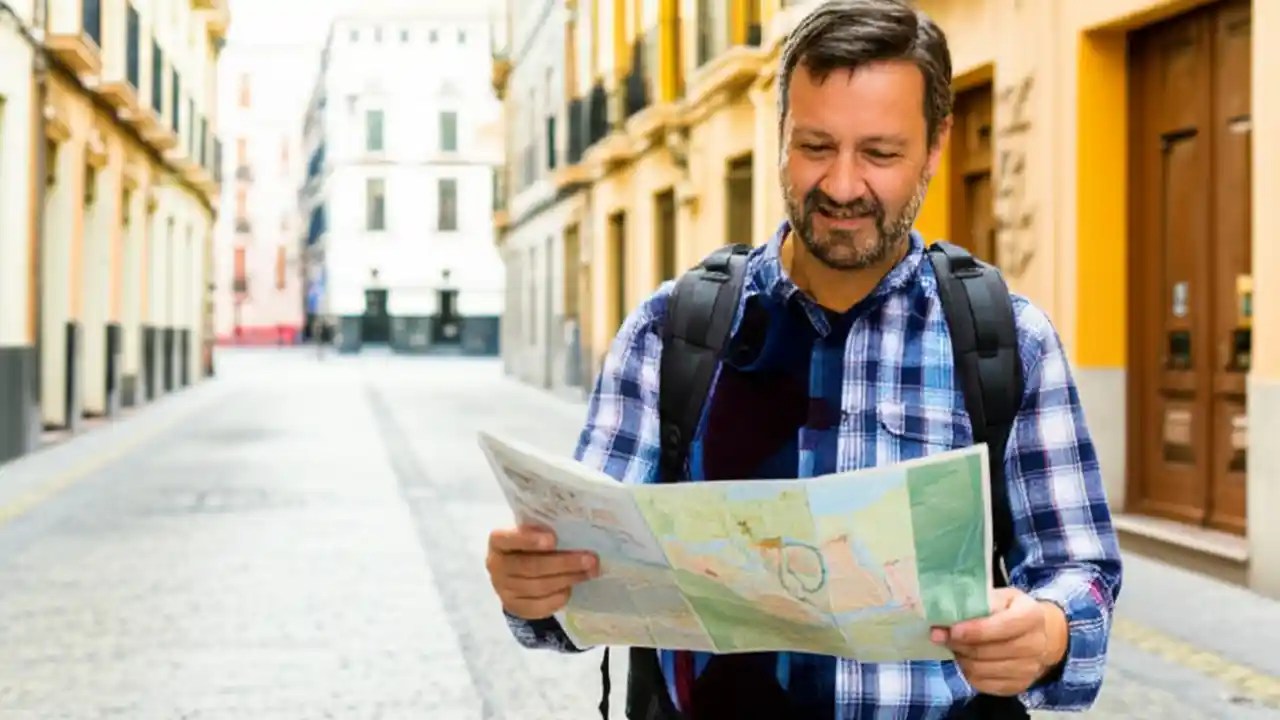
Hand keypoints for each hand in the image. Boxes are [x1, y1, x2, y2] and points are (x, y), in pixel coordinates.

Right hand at [485, 525, 599, 619]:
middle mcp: (496, 566)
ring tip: (589, 572)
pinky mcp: (515, 608)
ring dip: (568, 579)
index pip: (509, 539)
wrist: (514, 576)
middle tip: (590, 559)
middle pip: (530, 567)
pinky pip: (540, 605)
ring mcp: (503, 590)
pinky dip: (559, 597)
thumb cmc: (527, 547)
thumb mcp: (530, 533)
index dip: (530, 540)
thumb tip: (574, 532)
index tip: (553, 539)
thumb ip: (542, 531)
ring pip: (538, 587)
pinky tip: (572, 588)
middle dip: (563, 563)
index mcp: (498, 542)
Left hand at [932, 588, 1067, 695]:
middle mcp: (1034, 645)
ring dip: (961, 658)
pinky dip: (968, 672)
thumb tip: (944, 613)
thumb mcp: (999, 597)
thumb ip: (976, 602)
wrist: (1036, 635)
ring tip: (954, 646)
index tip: (952, 630)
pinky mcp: (1018, 686)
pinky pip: (983, 684)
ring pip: (982, 669)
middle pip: (988, 651)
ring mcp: (1029, 669)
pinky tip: (965, 659)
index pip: (1002, 627)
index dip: (974, 631)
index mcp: (1031, 616)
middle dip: (959, 644)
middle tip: (940, 636)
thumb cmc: (1011, 611)